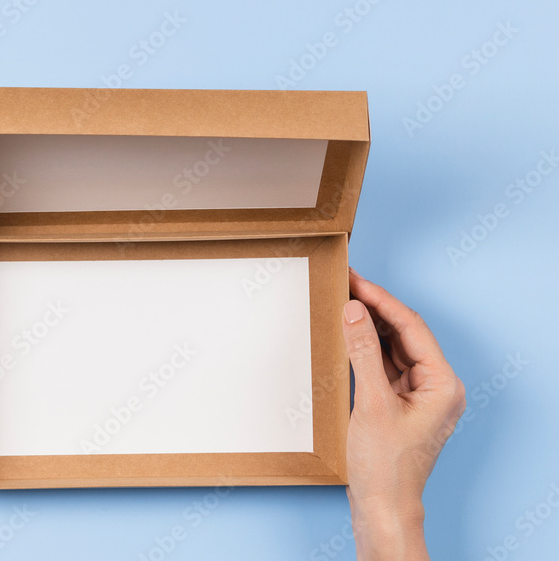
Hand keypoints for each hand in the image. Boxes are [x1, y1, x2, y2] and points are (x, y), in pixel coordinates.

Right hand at [342, 269, 465, 559]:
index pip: (411, 327)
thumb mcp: (370, 402)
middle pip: (404, 334)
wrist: (382, 505)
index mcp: (442, 383)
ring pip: (394, 348)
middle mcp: (436, 386)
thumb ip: (362, 352)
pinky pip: (385, 366)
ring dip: (369, 327)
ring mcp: (419, 395)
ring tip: (343, 303)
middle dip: (375, 309)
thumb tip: (354, 310)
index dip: (381, 299)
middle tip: (345, 284)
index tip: (355, 279)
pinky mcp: (401, 404)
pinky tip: (348, 336)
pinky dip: (366, 349)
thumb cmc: (384, 465)